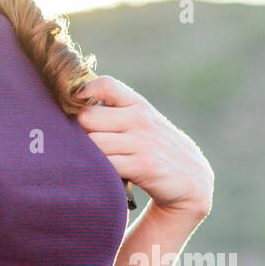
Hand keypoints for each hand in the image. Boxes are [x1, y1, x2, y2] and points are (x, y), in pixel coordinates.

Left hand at [74, 75, 213, 219]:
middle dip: (76, 131)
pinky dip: (97, 170)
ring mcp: (142, 142)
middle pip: (88, 117)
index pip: (105, 85)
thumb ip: (116, 110)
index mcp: (138, 105)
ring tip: (85, 161)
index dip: (83, 92)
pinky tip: (98, 174)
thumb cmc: (156, 148)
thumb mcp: (143, 122)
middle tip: (73, 143)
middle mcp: (140, 119)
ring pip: (93, 142)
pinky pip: (106, 164)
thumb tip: (74, 101)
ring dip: (84, 154)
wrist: (192, 180)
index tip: (72, 107)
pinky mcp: (143, 166)